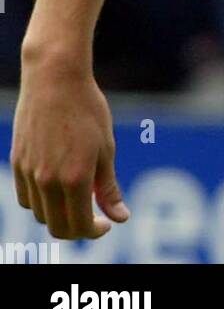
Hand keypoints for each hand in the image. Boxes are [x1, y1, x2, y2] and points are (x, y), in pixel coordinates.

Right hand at [11, 59, 129, 239]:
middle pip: (57, 227)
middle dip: (76, 230)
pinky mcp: (18, 162)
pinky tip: (56, 187)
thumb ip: (109, 188)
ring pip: (40, 214)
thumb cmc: (87, 109)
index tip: (105, 223)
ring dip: (58, 215)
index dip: (94, 231)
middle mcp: (47, 181)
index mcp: (75, 178)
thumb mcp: (106, 148)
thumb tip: (120, 218)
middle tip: (91, 217)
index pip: (79, 226)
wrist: (55, 78)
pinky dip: (41, 202)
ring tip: (75, 198)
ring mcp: (29, 173)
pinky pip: (26, 197)